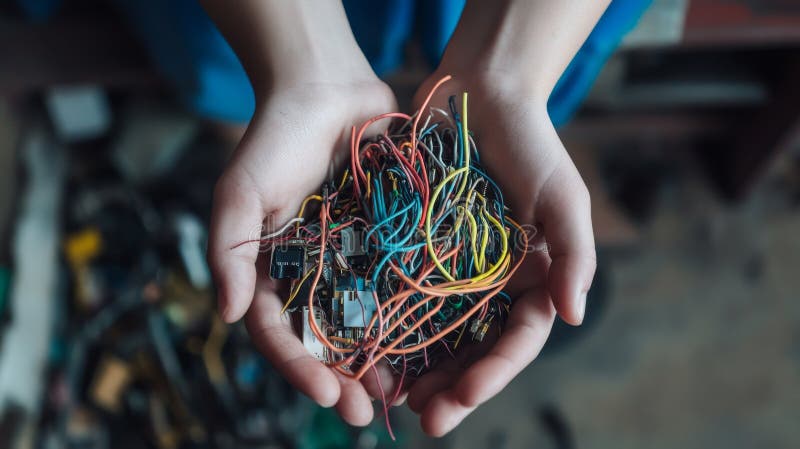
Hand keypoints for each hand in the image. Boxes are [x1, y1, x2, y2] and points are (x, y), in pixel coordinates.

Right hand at [208, 77, 397, 425]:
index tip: (326, 393)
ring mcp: (348, 261)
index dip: (298, 367)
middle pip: (322, 340)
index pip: (277, 332)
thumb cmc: (274, 138)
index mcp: (267, 272)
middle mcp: (309, 274)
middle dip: (341, 380)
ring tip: (396, 397)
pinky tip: (426, 346)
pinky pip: (394, 286)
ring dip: (376, 363)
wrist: (326, 90)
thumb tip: (224, 314)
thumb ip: (227, 251)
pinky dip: (405, 319)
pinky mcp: (384, 242)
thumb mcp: (240, 191)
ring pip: (362, 324)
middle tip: (366, 415)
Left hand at [405, 71, 596, 435]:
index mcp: (533, 278)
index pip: (518, 338)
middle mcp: (494, 283)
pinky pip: (407, 296)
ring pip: (440, 333)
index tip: (464, 397)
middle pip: (476, 347)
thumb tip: (574, 316)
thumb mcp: (562, 196)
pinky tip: (374, 351)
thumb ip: (573, 254)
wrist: (482, 94)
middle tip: (426, 419)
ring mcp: (456, 270)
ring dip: (422, 370)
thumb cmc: (531, 143)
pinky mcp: (421, 250)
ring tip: (397, 398)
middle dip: (454, 387)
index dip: (494, 372)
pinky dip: (395, 327)